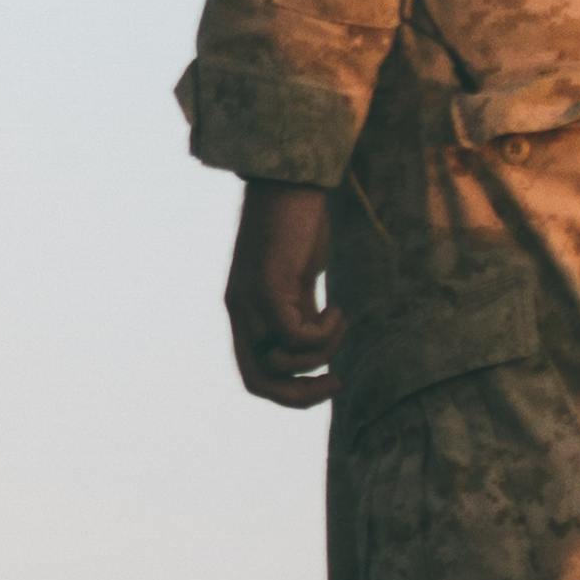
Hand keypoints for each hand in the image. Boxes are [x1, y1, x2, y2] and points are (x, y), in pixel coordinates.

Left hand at [225, 179, 342, 409]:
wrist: (290, 183)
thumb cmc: (298, 227)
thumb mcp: (297, 280)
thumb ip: (299, 312)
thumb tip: (315, 348)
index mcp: (244, 313)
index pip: (254, 375)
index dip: (289, 392)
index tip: (327, 380)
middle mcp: (240, 311)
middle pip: (258, 382)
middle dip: (300, 395)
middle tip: (337, 382)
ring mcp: (251, 300)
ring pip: (280, 362)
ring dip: (320, 355)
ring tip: (339, 322)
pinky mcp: (268, 285)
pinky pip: (296, 335)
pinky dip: (324, 333)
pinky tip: (337, 308)